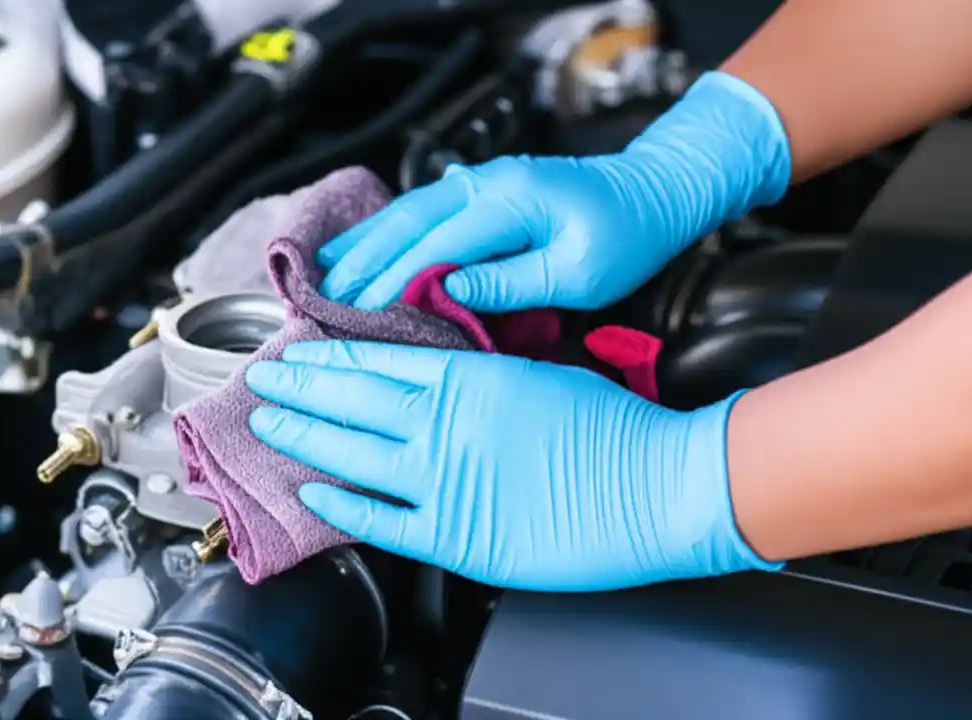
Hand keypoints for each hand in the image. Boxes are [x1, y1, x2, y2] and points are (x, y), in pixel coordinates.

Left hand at [244, 340, 779, 591]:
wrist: (658, 484)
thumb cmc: (615, 428)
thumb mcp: (540, 373)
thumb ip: (480, 376)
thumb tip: (440, 376)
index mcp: (468, 378)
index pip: (376, 361)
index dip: (326, 357)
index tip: (294, 350)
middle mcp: (445, 424)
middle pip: (350, 400)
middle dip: (297, 389)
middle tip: (259, 380)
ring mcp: (445, 479)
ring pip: (351, 454)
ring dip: (303, 436)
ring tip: (268, 424)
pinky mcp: (458, 533)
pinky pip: (382, 520)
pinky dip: (342, 506)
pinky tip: (312, 493)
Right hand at [318, 71, 790, 311]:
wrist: (656, 191)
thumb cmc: (628, 234)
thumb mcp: (583, 271)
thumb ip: (515, 282)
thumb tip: (453, 292)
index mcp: (509, 201)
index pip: (432, 246)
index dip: (387, 282)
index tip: (351, 315)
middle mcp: (484, 184)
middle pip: (405, 225)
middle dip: (358, 266)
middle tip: (316, 304)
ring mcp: (479, 182)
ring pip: (403, 214)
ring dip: (361, 247)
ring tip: (319, 279)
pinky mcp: (480, 191)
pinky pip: (419, 211)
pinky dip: (382, 233)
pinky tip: (356, 251)